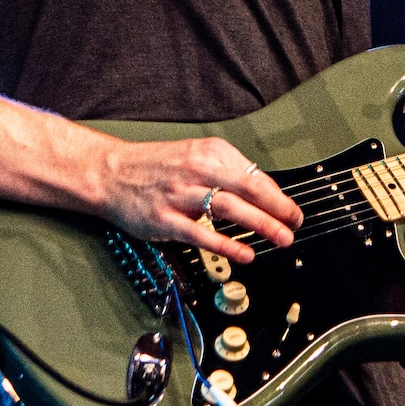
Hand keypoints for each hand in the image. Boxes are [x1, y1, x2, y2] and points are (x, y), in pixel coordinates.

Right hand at [95, 136, 300, 263]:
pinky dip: (227, 245)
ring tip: (280, 239)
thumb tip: (262, 193)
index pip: (253, 174)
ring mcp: (180, 194)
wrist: (110, 173)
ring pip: (230, 209)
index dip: (278, 196)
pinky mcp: (165, 219)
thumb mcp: (193, 156)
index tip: (292, 211)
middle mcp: (196, 169)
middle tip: (295, 225)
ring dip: (261, 225)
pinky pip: (202, 234)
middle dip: (278, 209)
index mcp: (208, 151)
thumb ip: (225, 172)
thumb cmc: (155, 167)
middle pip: (248, 189)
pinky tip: (245, 254)